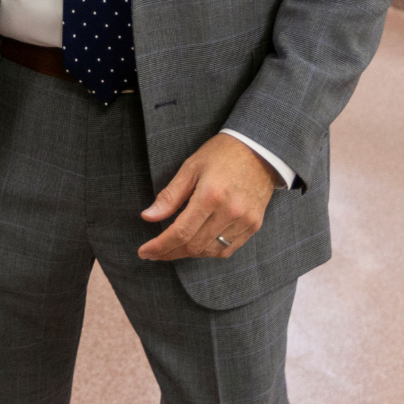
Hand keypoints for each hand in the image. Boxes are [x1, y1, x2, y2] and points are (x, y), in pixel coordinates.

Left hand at [137, 134, 282, 261]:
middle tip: (154, 252)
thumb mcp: (190, 168)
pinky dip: (209, 251)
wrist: (259, 150)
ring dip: (188, 253)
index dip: (160, 246)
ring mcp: (245, 221)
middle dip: (170, 252)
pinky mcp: (254, 225)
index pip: (181, 232)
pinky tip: (196, 245)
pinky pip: (228, 249)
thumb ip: (170, 196)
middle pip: (194, 245)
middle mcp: (230, 212)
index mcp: (211, 196)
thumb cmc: (220, 155)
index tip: (144, 252)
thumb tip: (148, 217)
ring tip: (172, 248)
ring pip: (210, 251)